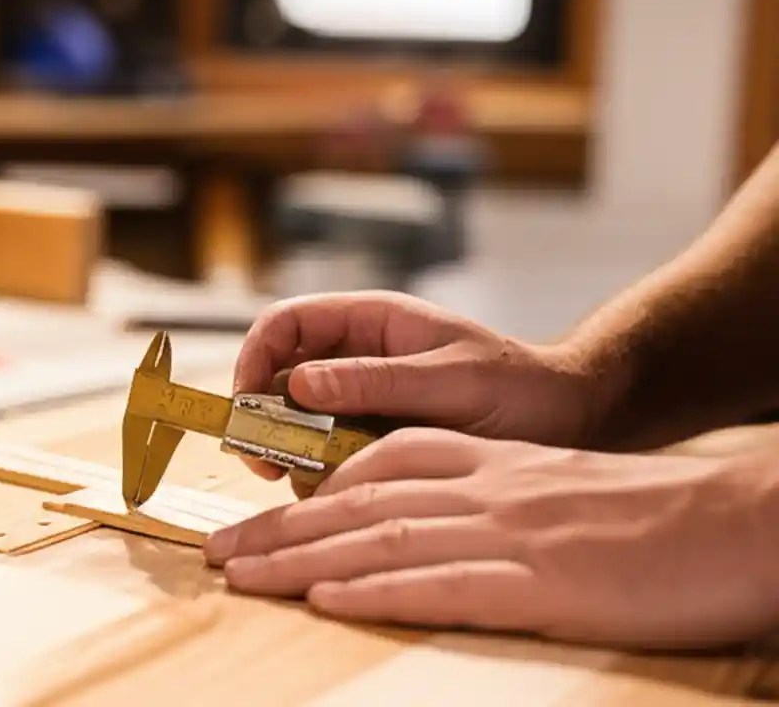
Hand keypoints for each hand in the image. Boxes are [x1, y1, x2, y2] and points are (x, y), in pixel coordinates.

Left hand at [204, 428, 778, 647]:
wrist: (740, 521)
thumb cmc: (653, 516)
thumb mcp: (554, 487)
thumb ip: (489, 497)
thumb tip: (423, 529)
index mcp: (492, 463)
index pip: (379, 466)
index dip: (311, 493)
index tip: (263, 519)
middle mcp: (487, 489)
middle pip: (360, 505)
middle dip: (280, 531)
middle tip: (217, 553)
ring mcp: (513, 534)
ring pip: (384, 541)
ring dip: (302, 562)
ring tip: (240, 576)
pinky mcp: (545, 583)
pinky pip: (445, 585)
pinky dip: (379, 592)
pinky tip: (329, 601)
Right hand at [234, 293, 614, 490]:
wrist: (569, 423)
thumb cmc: (520, 387)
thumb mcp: (452, 380)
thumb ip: (377, 380)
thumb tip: (300, 384)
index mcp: (370, 322)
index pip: (284, 324)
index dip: (253, 358)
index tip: (246, 406)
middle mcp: (355, 358)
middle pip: (277, 378)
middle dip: (262, 420)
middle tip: (264, 465)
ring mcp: (361, 401)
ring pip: (294, 424)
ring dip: (292, 455)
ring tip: (316, 484)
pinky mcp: (371, 441)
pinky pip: (323, 457)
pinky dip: (321, 477)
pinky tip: (346, 495)